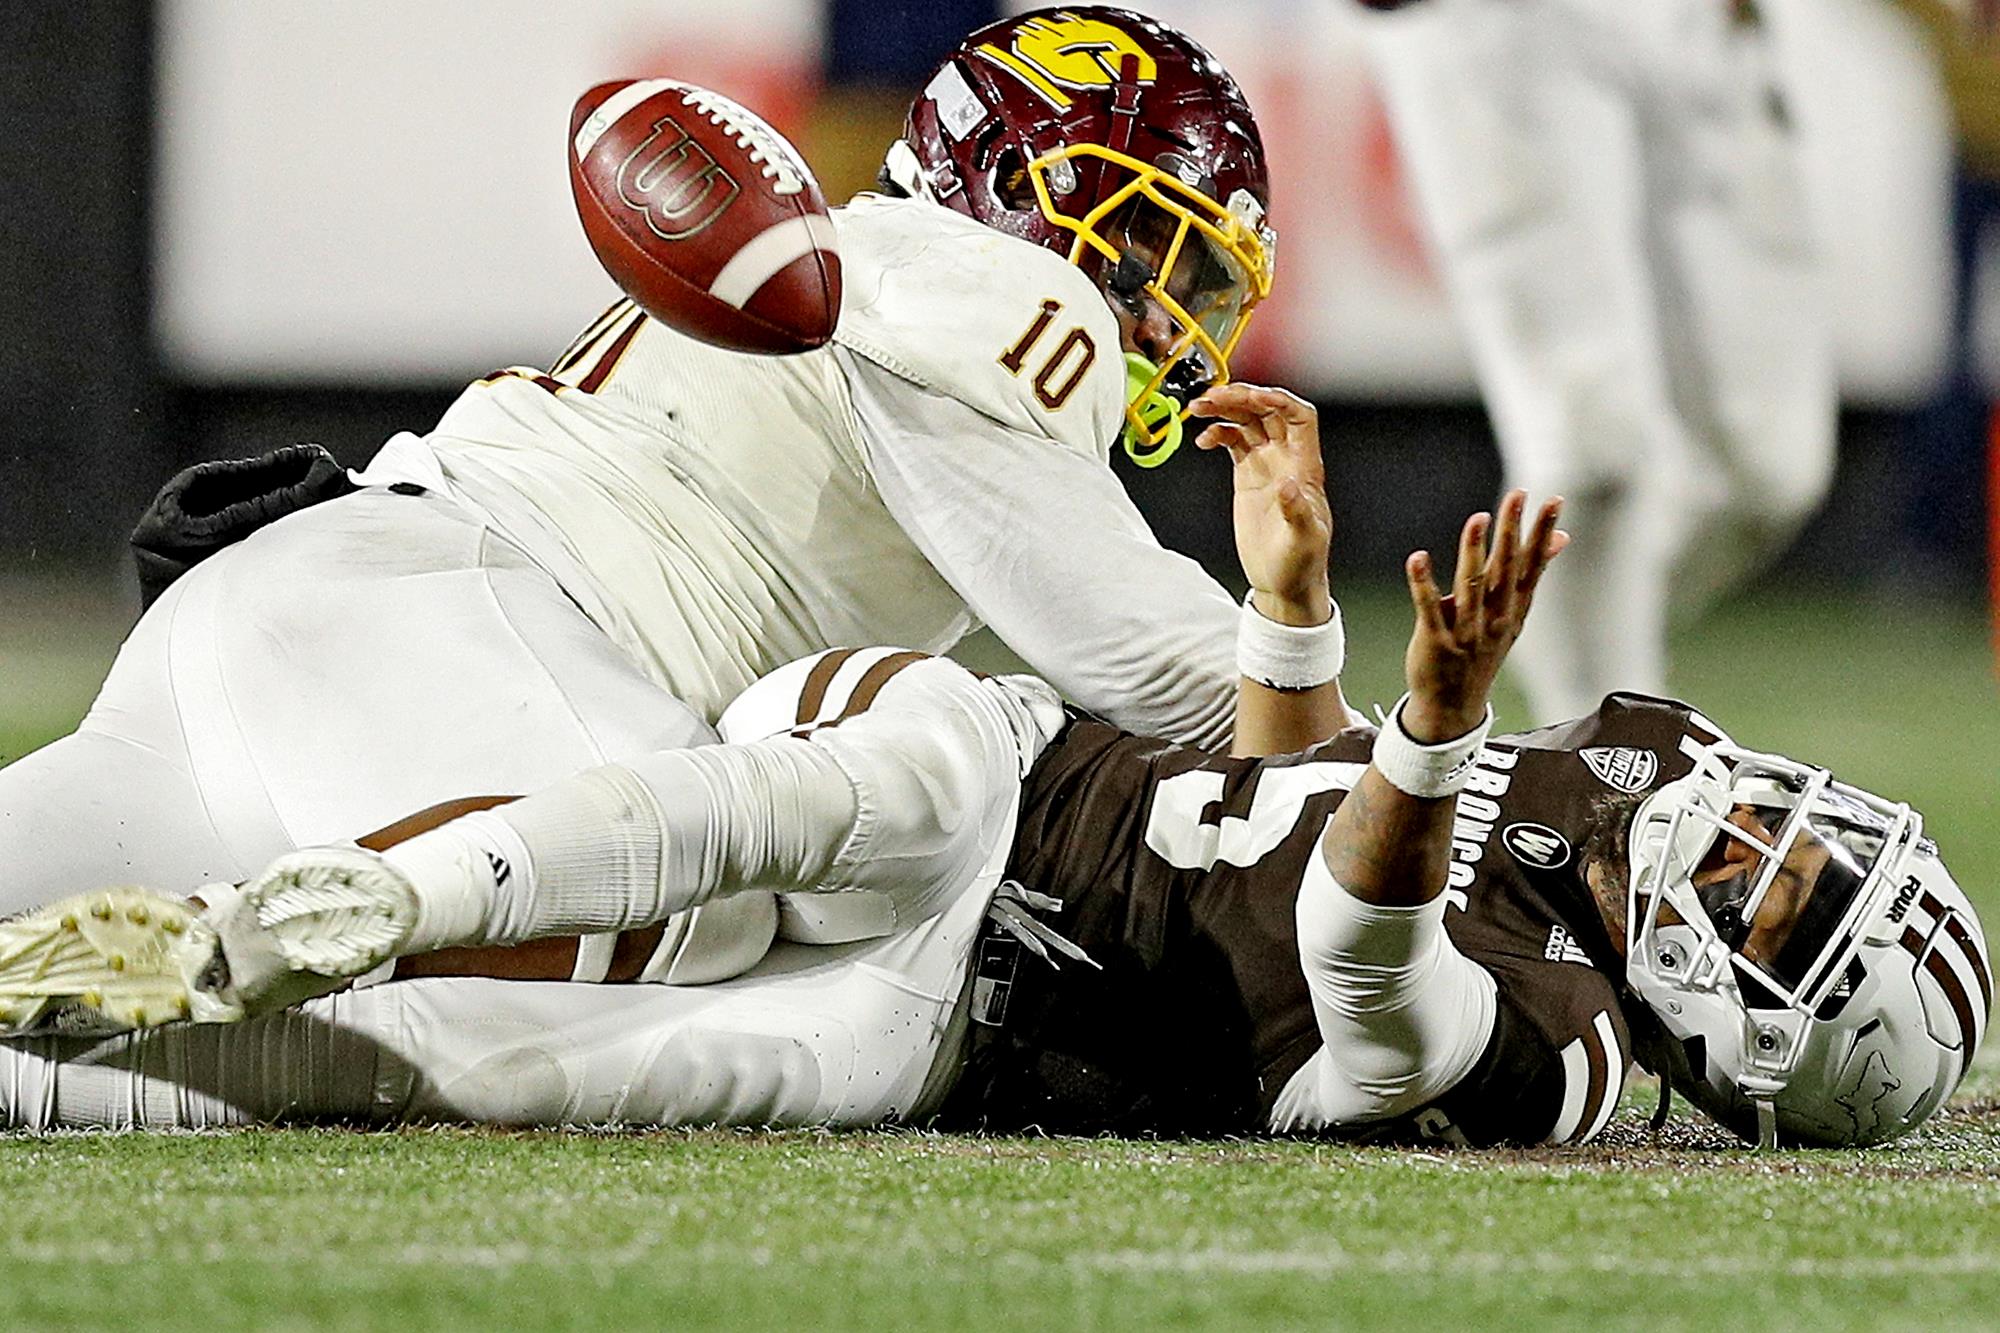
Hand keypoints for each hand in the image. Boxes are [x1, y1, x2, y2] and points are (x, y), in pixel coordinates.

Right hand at [1190, 382, 1331, 625]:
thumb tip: (1288, 485)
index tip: (1254, 398)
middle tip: (1214, 397)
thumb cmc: (1301, 563)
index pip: (1299, 416)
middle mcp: (1286, 460)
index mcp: (1305, 467)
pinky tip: (1204, 440)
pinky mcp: (1248, 477)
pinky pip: (1233, 442)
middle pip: (1267, 411)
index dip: (1279, 400)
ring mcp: (1266, 465)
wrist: (1283, 582)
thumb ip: (1296, 512)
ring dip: (1225, 409)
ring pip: (1247, 422)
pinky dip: (1218, 434)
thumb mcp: (1303, 540)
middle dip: (1242, 398)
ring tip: (1200, 407)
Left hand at [1402, 491, 1566, 741]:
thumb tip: (1560, 538)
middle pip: (1505, 570)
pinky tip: (1418, 557)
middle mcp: (1495, 620)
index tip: (1553, 501)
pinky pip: (1428, 609)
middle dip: (1512, 532)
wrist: (1453, 706)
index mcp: (1513, 611)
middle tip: (1518, 495)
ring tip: (1478, 519)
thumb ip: (1530, 574)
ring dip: (1474, 551)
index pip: (1531, 566)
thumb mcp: (1514, 616)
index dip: (1542, 533)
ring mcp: (1466, 632)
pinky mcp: (1435, 641)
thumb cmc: (1482, 651)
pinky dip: (1423, 584)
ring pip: (1472, 586)